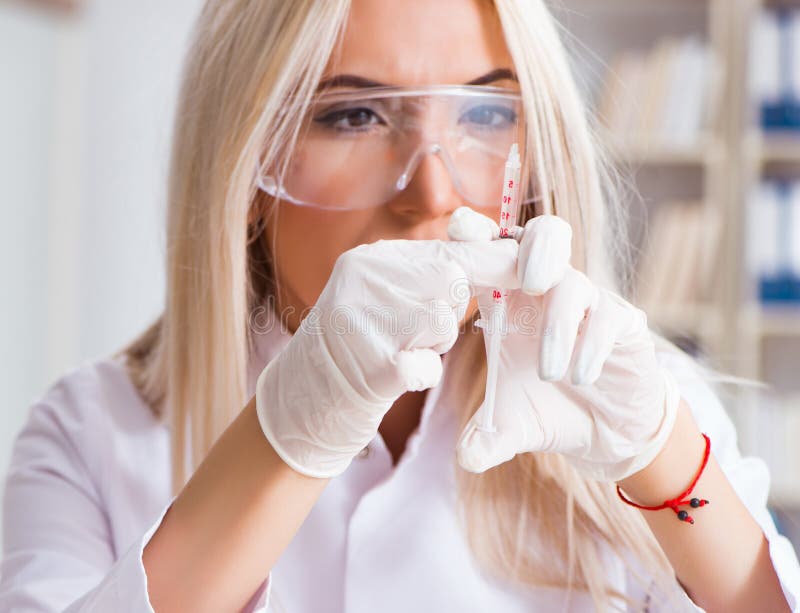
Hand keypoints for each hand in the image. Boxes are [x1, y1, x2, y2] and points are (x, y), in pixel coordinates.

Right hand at [255, 238, 518, 478]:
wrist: (301, 402)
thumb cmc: (357, 347)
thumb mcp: (380, 296)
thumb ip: (425, 274)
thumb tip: (502, 252)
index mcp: (367, 260)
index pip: (444, 251)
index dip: (489, 261)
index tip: (525, 264)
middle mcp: (361, 281)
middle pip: (448, 281)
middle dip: (450, 309)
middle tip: (418, 329)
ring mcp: (362, 321)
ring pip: (442, 321)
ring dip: (434, 342)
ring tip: (397, 350)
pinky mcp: (370, 366)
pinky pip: (427, 365)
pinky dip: (421, 373)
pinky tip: (393, 375)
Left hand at [448, 207, 680, 482]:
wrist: (605, 432)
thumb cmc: (549, 409)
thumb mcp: (512, 426)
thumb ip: (487, 437)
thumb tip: (467, 457)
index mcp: (510, 298)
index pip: (493, 253)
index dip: (476, 236)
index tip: (457, 230)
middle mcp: (548, 290)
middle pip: (545, 235)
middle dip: (531, 249)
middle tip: (523, 284)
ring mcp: (588, 303)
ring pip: (573, 285)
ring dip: (557, 326)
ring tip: (549, 373)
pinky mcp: (622, 323)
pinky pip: (607, 319)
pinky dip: (589, 347)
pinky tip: (579, 378)